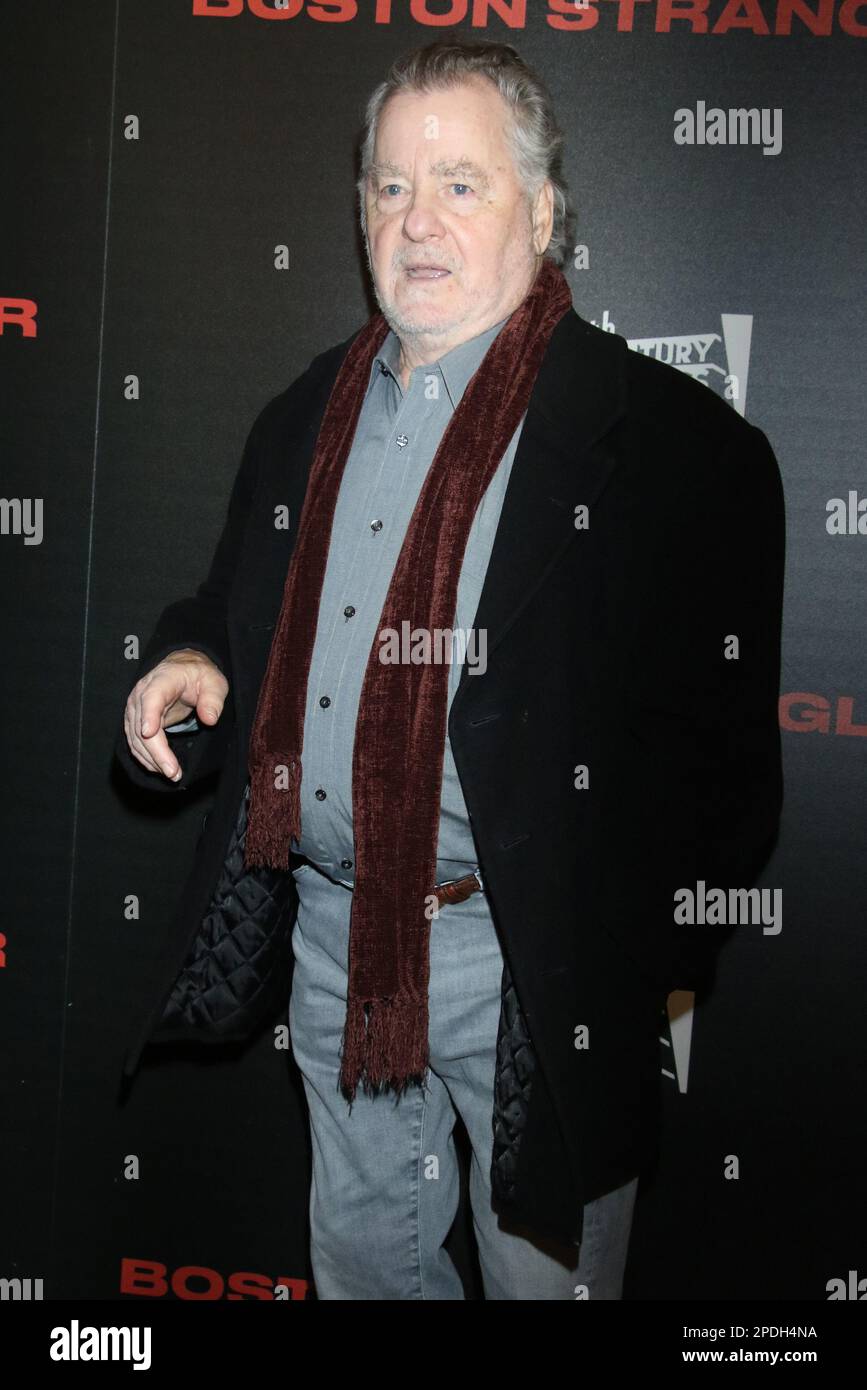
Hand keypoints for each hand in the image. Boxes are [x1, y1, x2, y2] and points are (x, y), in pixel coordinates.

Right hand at [123, 649, 228, 780]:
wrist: (182, 670)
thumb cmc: (198, 676)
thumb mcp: (214, 682)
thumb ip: (213, 699)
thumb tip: (209, 719)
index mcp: (162, 679)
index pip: (152, 697)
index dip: (149, 715)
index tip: (149, 733)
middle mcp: (142, 694)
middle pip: (141, 726)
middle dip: (156, 752)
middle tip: (173, 772)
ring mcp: (135, 709)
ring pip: (136, 739)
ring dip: (152, 759)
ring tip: (173, 774)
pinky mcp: (134, 721)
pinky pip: (135, 743)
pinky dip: (146, 758)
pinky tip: (160, 769)